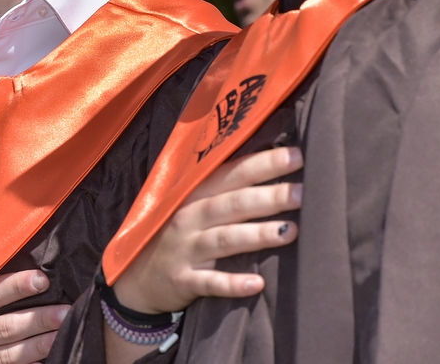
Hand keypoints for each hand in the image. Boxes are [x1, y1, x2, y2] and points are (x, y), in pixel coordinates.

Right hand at [113, 146, 303, 314]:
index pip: (233, 173)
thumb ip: (227, 191)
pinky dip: (231, 283)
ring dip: (255, 234)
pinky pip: (209, 282)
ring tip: (288, 231)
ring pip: (224, 239)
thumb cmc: (179, 234)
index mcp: (196, 194)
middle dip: (267, 196)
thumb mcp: (194, 207)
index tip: (296, 156)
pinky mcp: (183, 280)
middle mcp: (189, 217)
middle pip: (232, 203)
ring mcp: (185, 249)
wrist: (138, 276)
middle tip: (301, 193)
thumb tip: (277, 171)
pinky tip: (256, 284)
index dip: (263, 164)